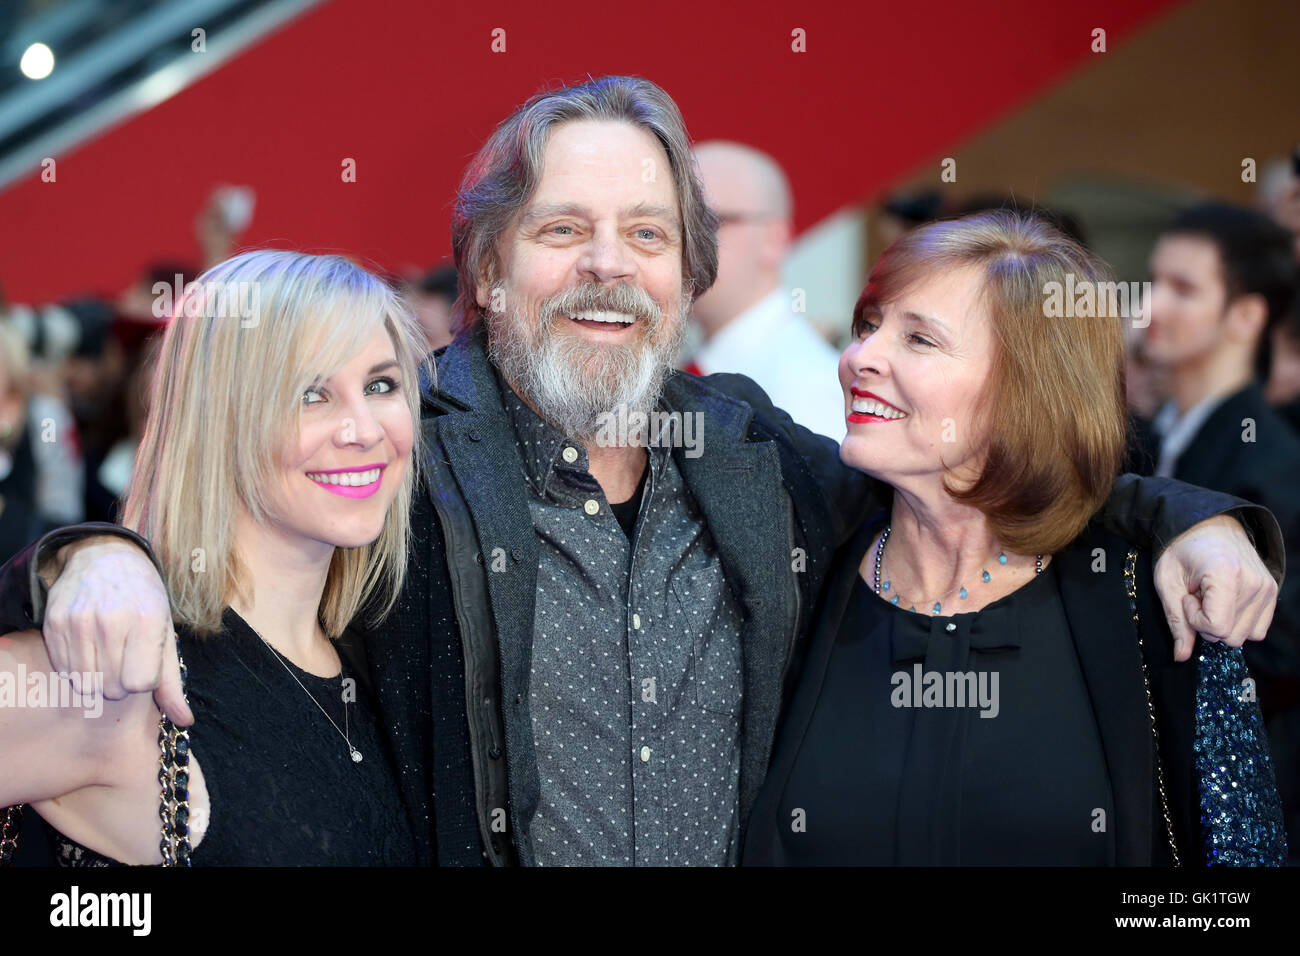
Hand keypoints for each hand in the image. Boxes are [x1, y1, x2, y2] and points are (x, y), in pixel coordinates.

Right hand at [42, 537, 192, 724]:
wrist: (105, 556)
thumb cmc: (143, 597)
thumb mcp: (165, 632)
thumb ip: (172, 681)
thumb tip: (184, 721)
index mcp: (147, 621)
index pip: (140, 684)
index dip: (142, 680)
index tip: (142, 664)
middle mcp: (112, 620)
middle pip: (112, 688)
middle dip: (121, 681)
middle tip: (124, 657)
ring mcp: (79, 621)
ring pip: (86, 685)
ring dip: (98, 678)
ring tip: (107, 653)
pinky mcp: (54, 623)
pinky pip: (64, 671)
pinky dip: (76, 668)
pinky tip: (87, 647)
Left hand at [1154, 514, 1277, 661]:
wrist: (1206, 524)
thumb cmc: (1181, 549)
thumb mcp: (1167, 582)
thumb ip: (1176, 621)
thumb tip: (1181, 656)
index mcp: (1227, 574)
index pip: (1217, 626)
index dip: (1195, 620)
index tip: (1188, 598)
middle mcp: (1254, 582)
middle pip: (1231, 635)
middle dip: (1207, 623)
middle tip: (1197, 596)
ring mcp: (1267, 588)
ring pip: (1244, 636)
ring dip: (1223, 622)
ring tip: (1210, 596)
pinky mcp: (1272, 592)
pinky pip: (1257, 629)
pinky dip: (1238, 621)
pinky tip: (1224, 600)